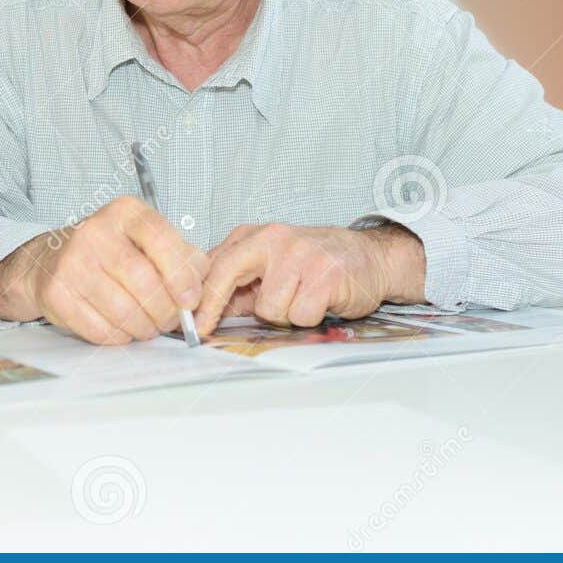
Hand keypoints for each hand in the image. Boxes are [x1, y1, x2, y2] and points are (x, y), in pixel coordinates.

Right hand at [0, 195, 208, 344]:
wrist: (49, 261)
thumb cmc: (111, 252)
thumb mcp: (147, 240)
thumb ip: (183, 256)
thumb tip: (203, 284)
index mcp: (125, 212)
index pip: (162, 240)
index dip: (182, 276)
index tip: (191, 299)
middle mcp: (95, 232)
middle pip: (144, 282)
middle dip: (166, 311)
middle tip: (171, 321)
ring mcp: (72, 262)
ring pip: (125, 311)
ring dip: (145, 328)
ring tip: (148, 326)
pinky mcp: (57, 294)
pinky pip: (101, 329)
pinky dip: (120, 336)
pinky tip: (122, 328)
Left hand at [195, 222, 425, 331]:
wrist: (371, 257)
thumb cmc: (318, 264)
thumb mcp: (272, 266)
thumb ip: (240, 285)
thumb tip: (206, 311)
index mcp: (256, 235)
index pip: (216, 264)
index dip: (201, 297)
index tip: (190, 322)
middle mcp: (275, 239)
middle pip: (229, 275)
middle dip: (218, 306)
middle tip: (210, 327)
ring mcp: (300, 254)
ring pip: (268, 308)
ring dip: (283, 315)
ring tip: (300, 299)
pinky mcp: (325, 274)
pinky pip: (300, 315)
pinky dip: (308, 318)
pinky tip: (320, 302)